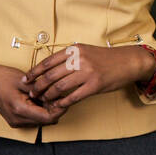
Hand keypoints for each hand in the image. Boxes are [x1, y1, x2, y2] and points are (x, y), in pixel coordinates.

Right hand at [0, 60, 65, 128]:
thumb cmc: (2, 77)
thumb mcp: (25, 81)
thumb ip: (42, 90)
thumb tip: (59, 94)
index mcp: (20, 109)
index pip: (48, 117)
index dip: (60, 109)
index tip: (65, 98)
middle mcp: (17, 119)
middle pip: (46, 120)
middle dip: (55, 109)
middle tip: (58, 95)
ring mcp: (15, 121)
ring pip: (41, 121)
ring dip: (48, 110)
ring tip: (48, 95)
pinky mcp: (15, 120)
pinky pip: (33, 119)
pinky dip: (40, 111)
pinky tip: (40, 99)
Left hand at [23, 44, 155, 110]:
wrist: (129, 62)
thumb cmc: (106, 58)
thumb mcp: (86, 51)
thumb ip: (69, 57)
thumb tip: (49, 68)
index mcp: (75, 50)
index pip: (48, 62)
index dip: (34, 72)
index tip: (26, 80)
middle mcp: (79, 60)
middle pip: (51, 75)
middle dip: (38, 86)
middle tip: (32, 93)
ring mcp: (87, 73)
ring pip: (60, 87)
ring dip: (49, 95)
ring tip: (44, 99)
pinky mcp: (95, 85)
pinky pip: (74, 96)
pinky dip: (63, 102)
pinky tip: (58, 104)